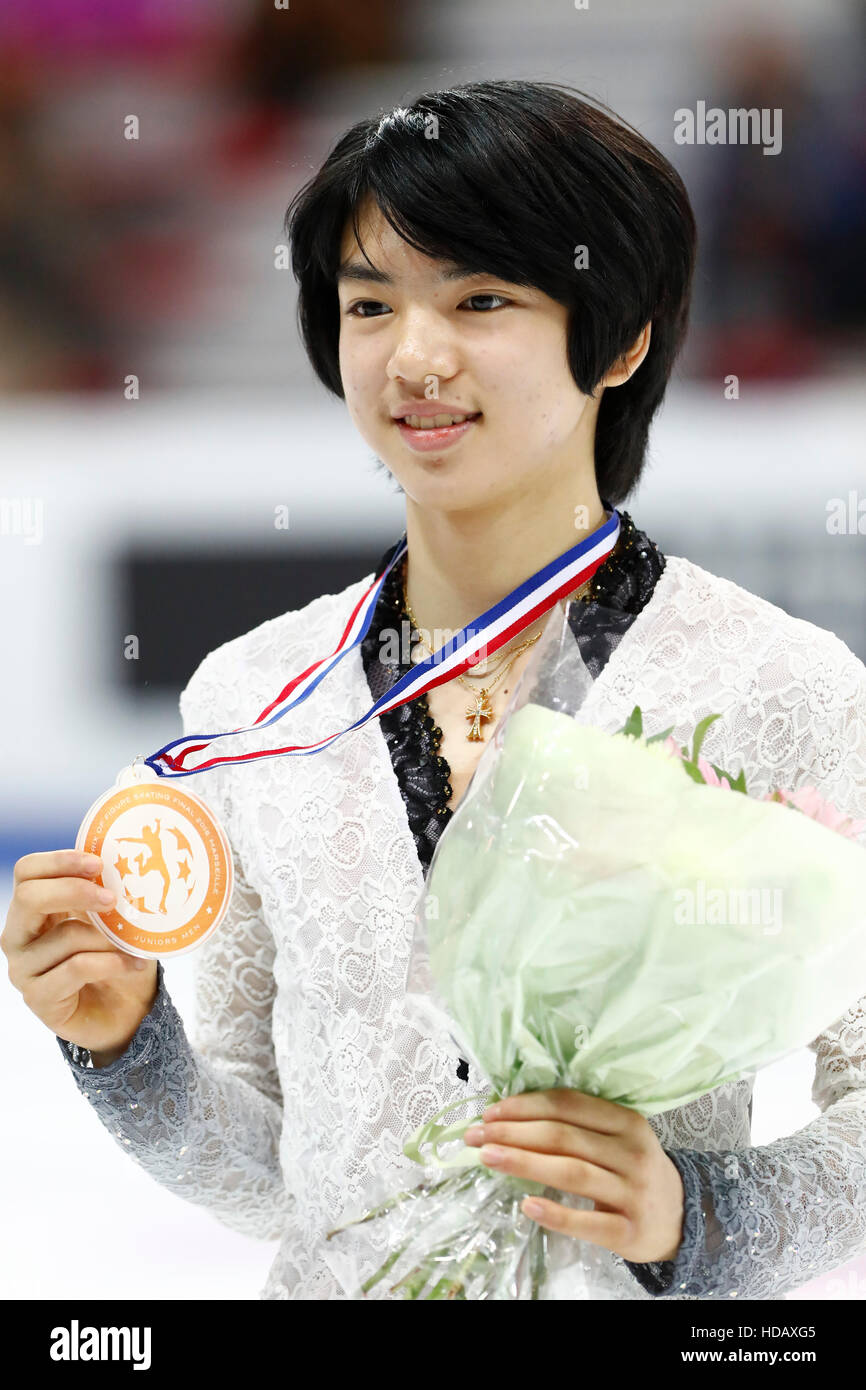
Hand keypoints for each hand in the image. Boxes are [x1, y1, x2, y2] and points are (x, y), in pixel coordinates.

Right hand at [2, 848, 158, 1055]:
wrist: (125, 1012)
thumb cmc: (116, 958)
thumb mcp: (112, 920)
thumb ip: (106, 894)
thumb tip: (125, 865)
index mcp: (35, 909)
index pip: (27, 871)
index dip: (59, 861)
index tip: (98, 864)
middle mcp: (19, 936)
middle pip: (29, 897)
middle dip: (75, 891)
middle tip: (112, 899)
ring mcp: (24, 969)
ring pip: (65, 936)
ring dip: (108, 938)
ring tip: (133, 946)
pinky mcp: (39, 998)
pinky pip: (77, 968)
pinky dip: (111, 963)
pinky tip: (132, 965)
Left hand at [462, 1086, 684, 1263]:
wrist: (680, 1217)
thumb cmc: (633, 1170)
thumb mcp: (617, 1139)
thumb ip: (577, 1125)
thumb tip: (510, 1116)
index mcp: (626, 1121)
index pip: (568, 1105)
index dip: (525, 1106)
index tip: (489, 1112)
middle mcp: (632, 1152)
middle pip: (563, 1136)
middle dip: (513, 1133)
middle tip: (475, 1136)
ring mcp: (633, 1192)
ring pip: (571, 1171)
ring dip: (524, 1163)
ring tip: (488, 1158)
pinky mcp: (629, 1230)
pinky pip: (588, 1221)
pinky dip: (556, 1213)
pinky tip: (527, 1205)